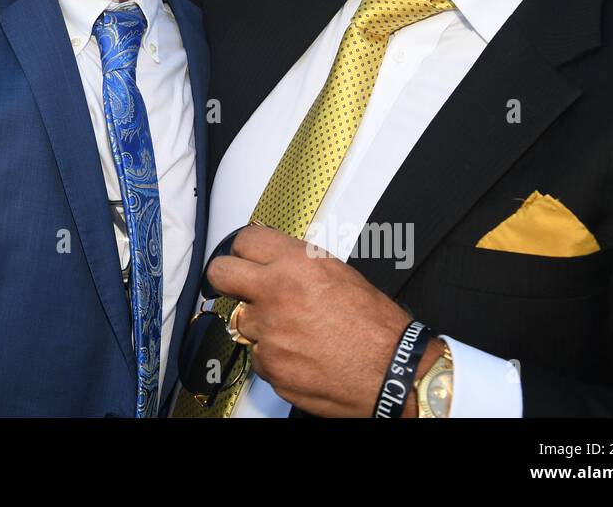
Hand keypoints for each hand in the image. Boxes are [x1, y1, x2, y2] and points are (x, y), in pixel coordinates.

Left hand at [207, 225, 422, 417]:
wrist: (392, 371)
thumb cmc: (376, 327)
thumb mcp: (339, 273)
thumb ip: (298, 263)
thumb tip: (276, 258)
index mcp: (296, 264)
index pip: (243, 241)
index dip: (245, 250)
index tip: (246, 258)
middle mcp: (276, 293)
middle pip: (220, 274)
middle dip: (228, 279)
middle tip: (241, 287)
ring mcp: (269, 331)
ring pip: (241, 321)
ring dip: (260, 325)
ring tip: (292, 330)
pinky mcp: (269, 365)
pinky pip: (257, 355)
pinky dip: (273, 356)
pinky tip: (298, 354)